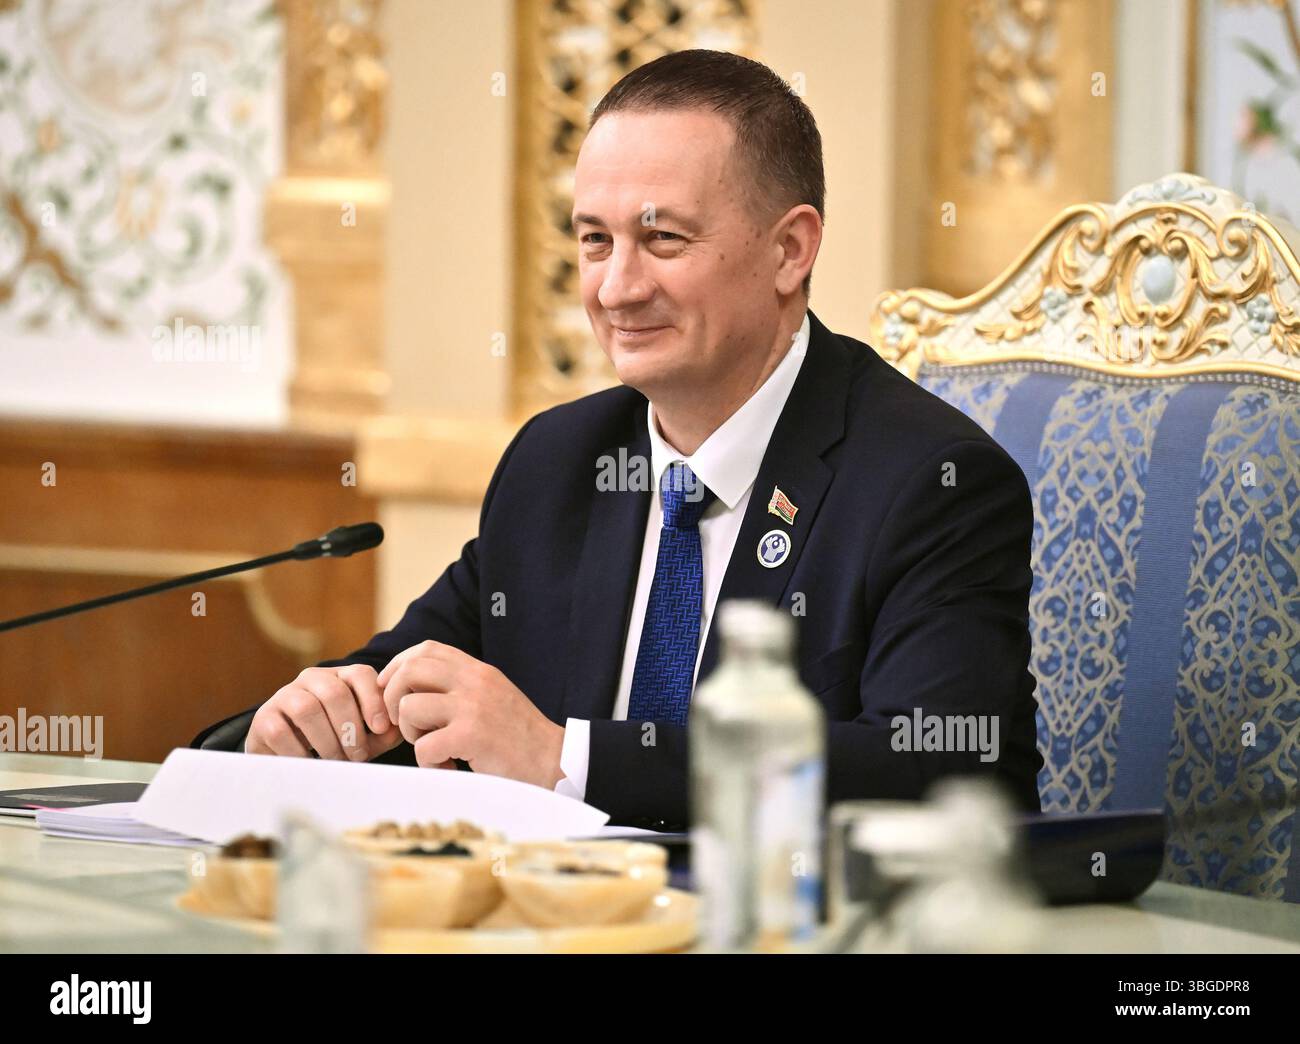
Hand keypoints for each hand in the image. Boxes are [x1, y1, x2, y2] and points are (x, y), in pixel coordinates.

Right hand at [245, 664, 403, 761]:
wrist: (287, 753)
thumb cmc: (334, 741)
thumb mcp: (362, 736)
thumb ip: (382, 734)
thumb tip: (394, 730)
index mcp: (340, 677)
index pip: (360, 674)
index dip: (373, 700)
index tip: (381, 728)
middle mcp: (312, 679)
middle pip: (334, 692)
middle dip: (350, 727)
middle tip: (358, 754)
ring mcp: (285, 695)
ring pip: (307, 708)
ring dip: (326, 740)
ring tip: (336, 760)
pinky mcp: (264, 717)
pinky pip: (281, 731)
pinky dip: (300, 752)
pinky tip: (310, 764)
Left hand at [378, 641, 565, 789]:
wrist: (555, 760)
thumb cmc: (519, 736)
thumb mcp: (493, 696)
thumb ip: (462, 686)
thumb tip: (414, 687)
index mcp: (478, 671)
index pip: (425, 649)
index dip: (398, 667)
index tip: (394, 692)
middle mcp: (474, 682)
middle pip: (409, 670)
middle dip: (392, 699)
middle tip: (406, 725)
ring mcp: (472, 707)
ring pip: (408, 708)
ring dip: (411, 734)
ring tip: (434, 748)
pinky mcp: (471, 736)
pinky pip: (423, 747)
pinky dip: (429, 762)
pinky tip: (450, 766)